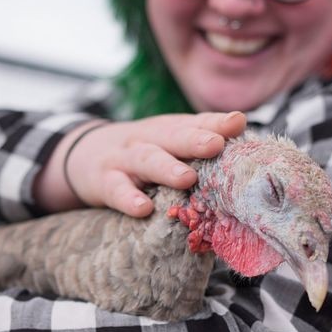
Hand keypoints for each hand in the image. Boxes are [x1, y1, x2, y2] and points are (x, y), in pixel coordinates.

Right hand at [36, 111, 246, 216]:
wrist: (83, 155)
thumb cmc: (142, 155)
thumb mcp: (168, 146)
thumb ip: (201, 151)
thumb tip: (248, 165)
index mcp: (170, 130)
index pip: (195, 123)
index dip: (216, 123)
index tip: (238, 123)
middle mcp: (149, 139)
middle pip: (173, 136)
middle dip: (195, 139)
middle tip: (216, 144)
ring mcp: (125, 159)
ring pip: (146, 160)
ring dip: (166, 168)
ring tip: (187, 178)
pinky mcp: (104, 181)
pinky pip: (117, 190)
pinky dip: (129, 199)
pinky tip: (143, 209)